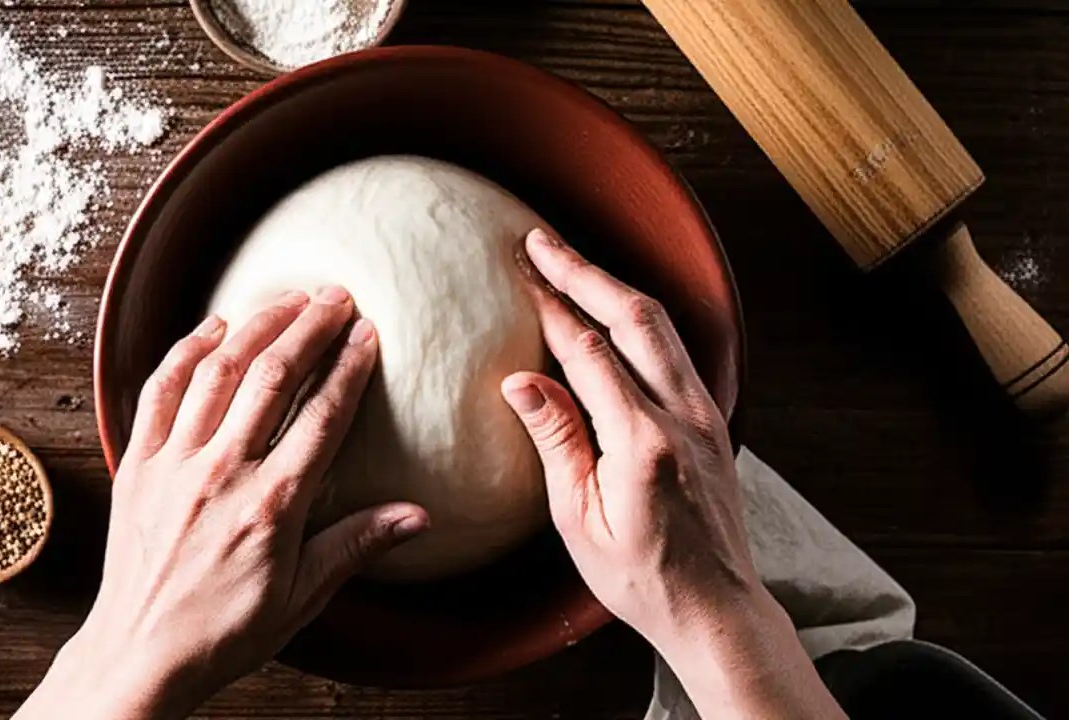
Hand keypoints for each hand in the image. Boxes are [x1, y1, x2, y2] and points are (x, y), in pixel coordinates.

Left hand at [18, 288, 427, 719]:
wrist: (141, 656)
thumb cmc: (226, 632)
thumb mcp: (304, 597)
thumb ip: (358, 545)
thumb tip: (419, 517)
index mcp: (273, 506)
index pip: (322, 415)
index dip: (349, 366)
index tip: (368, 332)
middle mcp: (222, 474)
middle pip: (271, 376)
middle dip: (309, 326)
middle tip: (336, 295)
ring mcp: (174, 464)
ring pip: (216, 371)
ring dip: (254, 325)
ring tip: (286, 297)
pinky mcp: (139, 465)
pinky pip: (159, 391)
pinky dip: (185, 351)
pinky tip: (212, 327)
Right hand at [503, 229, 844, 719]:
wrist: (716, 608)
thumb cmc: (641, 578)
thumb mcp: (579, 520)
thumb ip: (555, 441)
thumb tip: (519, 380)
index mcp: (642, 444)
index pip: (589, 352)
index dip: (552, 305)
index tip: (519, 272)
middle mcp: (682, 417)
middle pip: (634, 317)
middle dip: (584, 270)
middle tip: (540, 239)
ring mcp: (705, 414)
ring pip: (661, 326)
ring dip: (614, 284)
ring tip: (571, 259)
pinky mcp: (713, 420)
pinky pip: (675, 349)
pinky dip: (641, 316)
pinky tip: (616, 306)